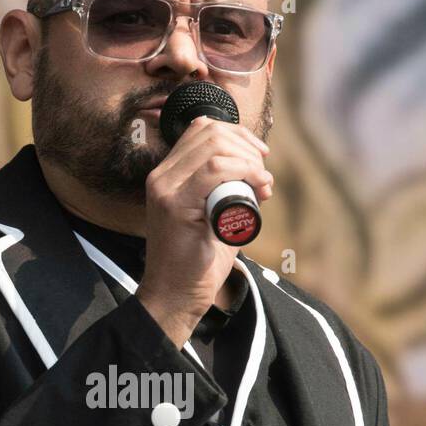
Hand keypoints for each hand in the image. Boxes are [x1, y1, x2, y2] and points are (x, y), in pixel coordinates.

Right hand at [137, 116, 271, 346]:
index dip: (237, 134)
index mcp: (167, 175)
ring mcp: (164, 189)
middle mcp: (161, 177)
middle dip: (247, 146)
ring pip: (214, 147)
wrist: (176, 296)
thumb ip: (228, 193)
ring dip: (248, 160)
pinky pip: (213, 170)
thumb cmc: (198, 262)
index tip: (260, 156)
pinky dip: (244, 172)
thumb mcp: (215, 217)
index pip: (201, 129)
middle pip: (210, 132)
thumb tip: (259, 172)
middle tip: (264, 174)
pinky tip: (259, 185)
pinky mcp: (174, 205)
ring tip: (263, 184)